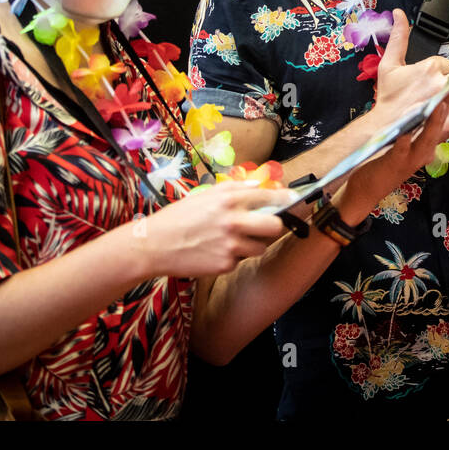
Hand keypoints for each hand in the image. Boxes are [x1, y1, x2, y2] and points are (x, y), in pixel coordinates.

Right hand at [139, 182, 291, 277]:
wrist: (153, 245)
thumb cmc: (178, 217)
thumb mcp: (205, 194)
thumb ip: (235, 188)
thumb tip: (259, 185)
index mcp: (229, 199)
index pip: (271, 198)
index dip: (286, 200)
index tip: (294, 201)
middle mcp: (234, 221)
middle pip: (276, 226)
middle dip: (275, 227)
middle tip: (266, 226)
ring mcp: (231, 245)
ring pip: (260, 246)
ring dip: (252, 244)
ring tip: (231, 239)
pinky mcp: (225, 264)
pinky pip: (240, 260)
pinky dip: (232, 257)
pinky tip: (215, 251)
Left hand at [341, 83, 448, 220]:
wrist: (366, 189)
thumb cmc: (382, 162)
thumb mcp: (403, 145)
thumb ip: (411, 127)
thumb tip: (417, 101)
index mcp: (425, 145)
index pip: (442, 122)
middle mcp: (423, 152)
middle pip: (438, 129)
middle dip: (446, 109)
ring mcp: (411, 159)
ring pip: (426, 140)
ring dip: (433, 123)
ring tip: (437, 105)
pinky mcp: (395, 164)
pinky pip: (401, 150)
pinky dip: (404, 141)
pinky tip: (405, 131)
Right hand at [370, 8, 448, 122]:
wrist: (386, 128)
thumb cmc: (388, 98)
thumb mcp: (389, 64)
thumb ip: (399, 37)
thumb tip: (399, 13)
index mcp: (430, 68)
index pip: (445, 65)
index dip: (433, 75)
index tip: (421, 84)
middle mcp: (443, 84)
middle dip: (442, 87)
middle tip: (425, 96)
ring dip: (448, 102)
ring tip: (430, 107)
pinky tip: (436, 117)